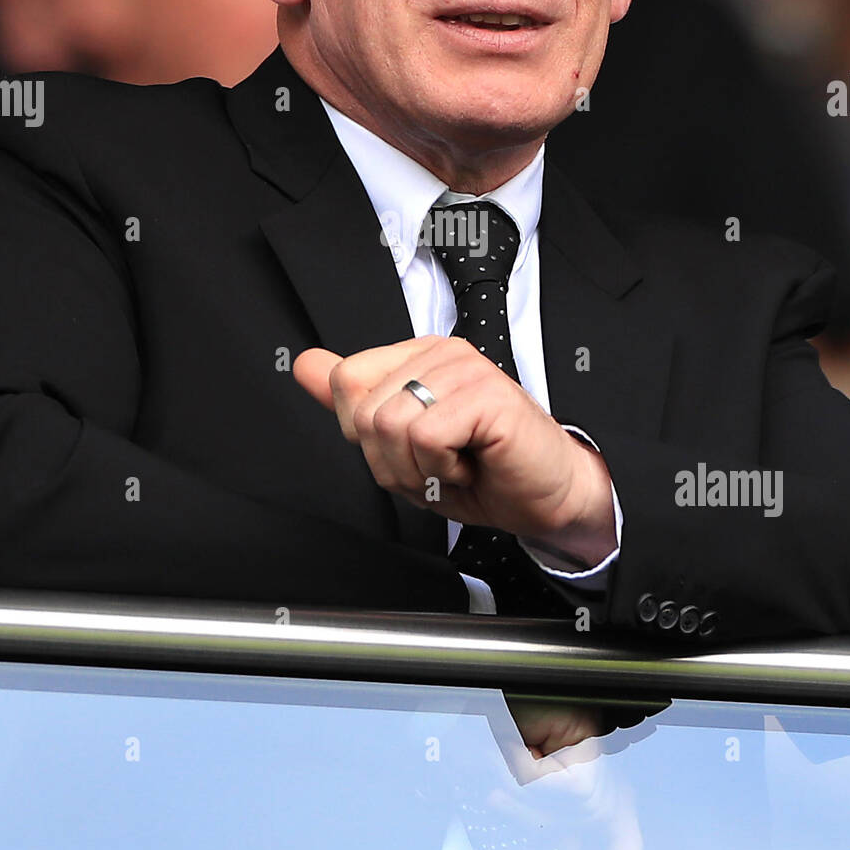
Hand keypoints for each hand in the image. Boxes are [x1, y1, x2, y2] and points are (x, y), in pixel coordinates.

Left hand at [293, 335, 615, 562]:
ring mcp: (466, 367)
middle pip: (364, 411)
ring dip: (418, 468)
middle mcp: (440, 352)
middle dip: (392, 461)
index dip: (365, 433)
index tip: (411, 448)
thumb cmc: (482, 472)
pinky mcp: (487, 393)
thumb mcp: (402, 444)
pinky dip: (443, 468)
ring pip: (390, 425)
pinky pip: (426, 437)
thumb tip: (304, 363)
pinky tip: (472, 464)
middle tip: (437, 465)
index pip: (346, 379)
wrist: (545, 498)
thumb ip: (353, 402)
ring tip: (455, 465)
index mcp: (417, 356)